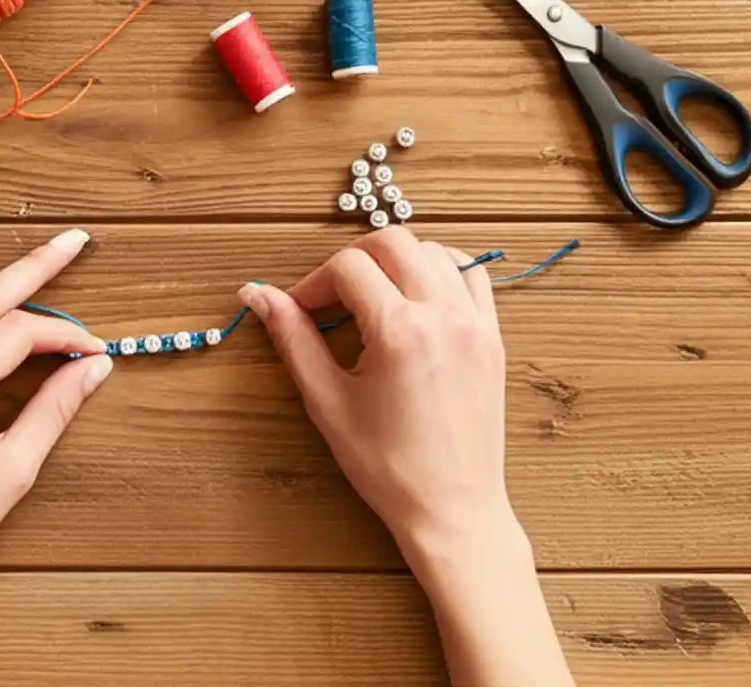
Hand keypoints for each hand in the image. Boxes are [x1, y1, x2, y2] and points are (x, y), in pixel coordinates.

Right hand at [239, 226, 510, 554]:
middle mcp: (443, 316)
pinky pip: (471, 277)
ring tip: (372, 300)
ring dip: (396, 262)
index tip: (299, 311)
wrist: (452, 508)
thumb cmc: (387, 467)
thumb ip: (293, 339)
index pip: (348, 267)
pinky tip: (416, 301)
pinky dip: (441, 272)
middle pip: (393, 242)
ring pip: (434, 252)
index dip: (312, 283)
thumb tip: (258, 295)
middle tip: (330, 296)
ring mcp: (475, 324)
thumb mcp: (327, 402)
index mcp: (399, 332)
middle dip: (352, 260)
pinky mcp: (492, 338)